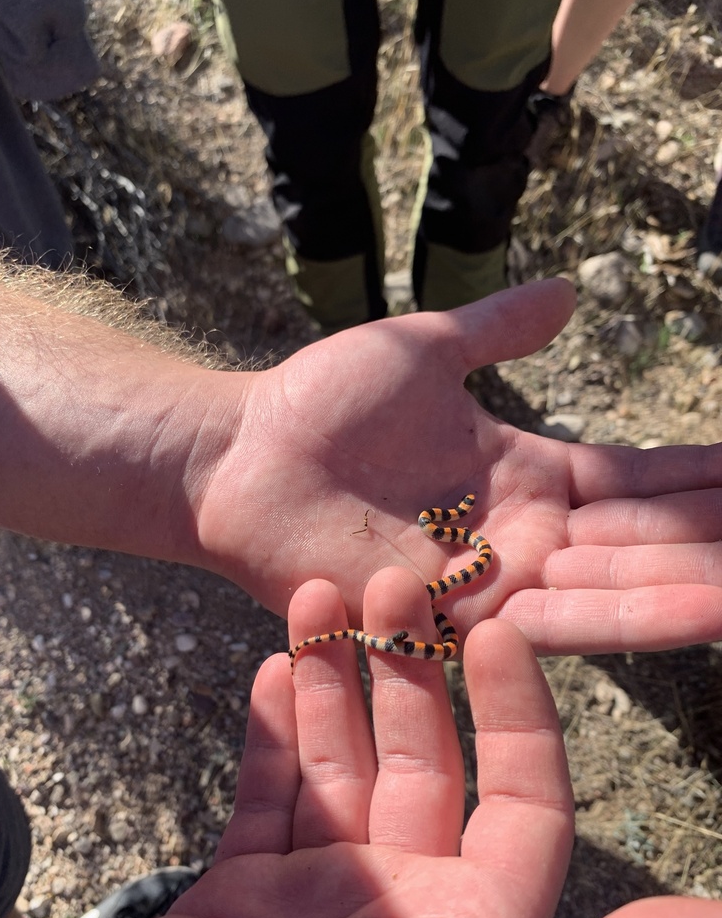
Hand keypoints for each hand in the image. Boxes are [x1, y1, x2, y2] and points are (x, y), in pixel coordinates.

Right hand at [76, 570, 721, 917]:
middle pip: (421, 758)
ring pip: (338, 763)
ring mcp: (319, 896)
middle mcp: (405, 902)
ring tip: (318, 598)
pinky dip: (271, 734)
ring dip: (331, 681)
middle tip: (388, 582)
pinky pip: (265, 796)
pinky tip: (273, 667)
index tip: (494, 632)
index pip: (524, 798)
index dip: (519, 714)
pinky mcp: (241, 899)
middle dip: (406, 669)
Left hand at [202, 278, 721, 654]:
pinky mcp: (456, 621)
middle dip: (720, 541)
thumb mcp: (429, 349)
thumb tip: (571, 293)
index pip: (643, 483)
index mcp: (529, 477)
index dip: (708, 480)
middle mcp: (526, 538)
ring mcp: (494, 583)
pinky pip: (559, 625)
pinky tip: (708, 607)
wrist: (242, 455)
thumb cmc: (322, 403)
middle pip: (648, 544)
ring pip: (621, 590)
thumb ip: (502, 331)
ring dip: (698, 586)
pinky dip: (635, 617)